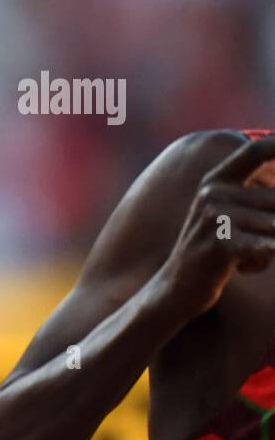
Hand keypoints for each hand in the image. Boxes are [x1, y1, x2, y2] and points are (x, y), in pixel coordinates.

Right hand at [160, 134, 274, 319]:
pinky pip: (268, 248)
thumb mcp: (230, 216)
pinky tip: (242, 268)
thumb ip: (259, 198)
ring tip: (245, 257)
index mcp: (215, 180)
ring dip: (270, 248)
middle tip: (255, 243)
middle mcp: (213, 192)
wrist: (175, 289)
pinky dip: (262, 261)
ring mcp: (214, 216)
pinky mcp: (220, 242)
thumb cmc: (215, 251)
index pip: (255, 150)